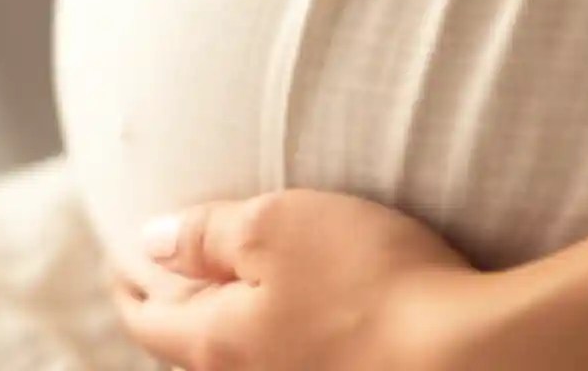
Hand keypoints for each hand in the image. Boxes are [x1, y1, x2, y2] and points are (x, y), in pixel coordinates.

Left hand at [112, 189, 483, 369]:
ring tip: (216, 289)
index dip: (129, 281)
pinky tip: (286, 318)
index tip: (120, 256)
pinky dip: (265, 332)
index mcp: (216, 343)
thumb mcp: (277, 229)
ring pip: (237, 356)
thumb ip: (207, 234)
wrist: (468, 356)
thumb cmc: (370, 282)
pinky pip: (282, 360)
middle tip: (158, 270)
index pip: (147, 315)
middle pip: (187, 342)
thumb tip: (152, 242)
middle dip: (168, 302)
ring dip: (219, 318)